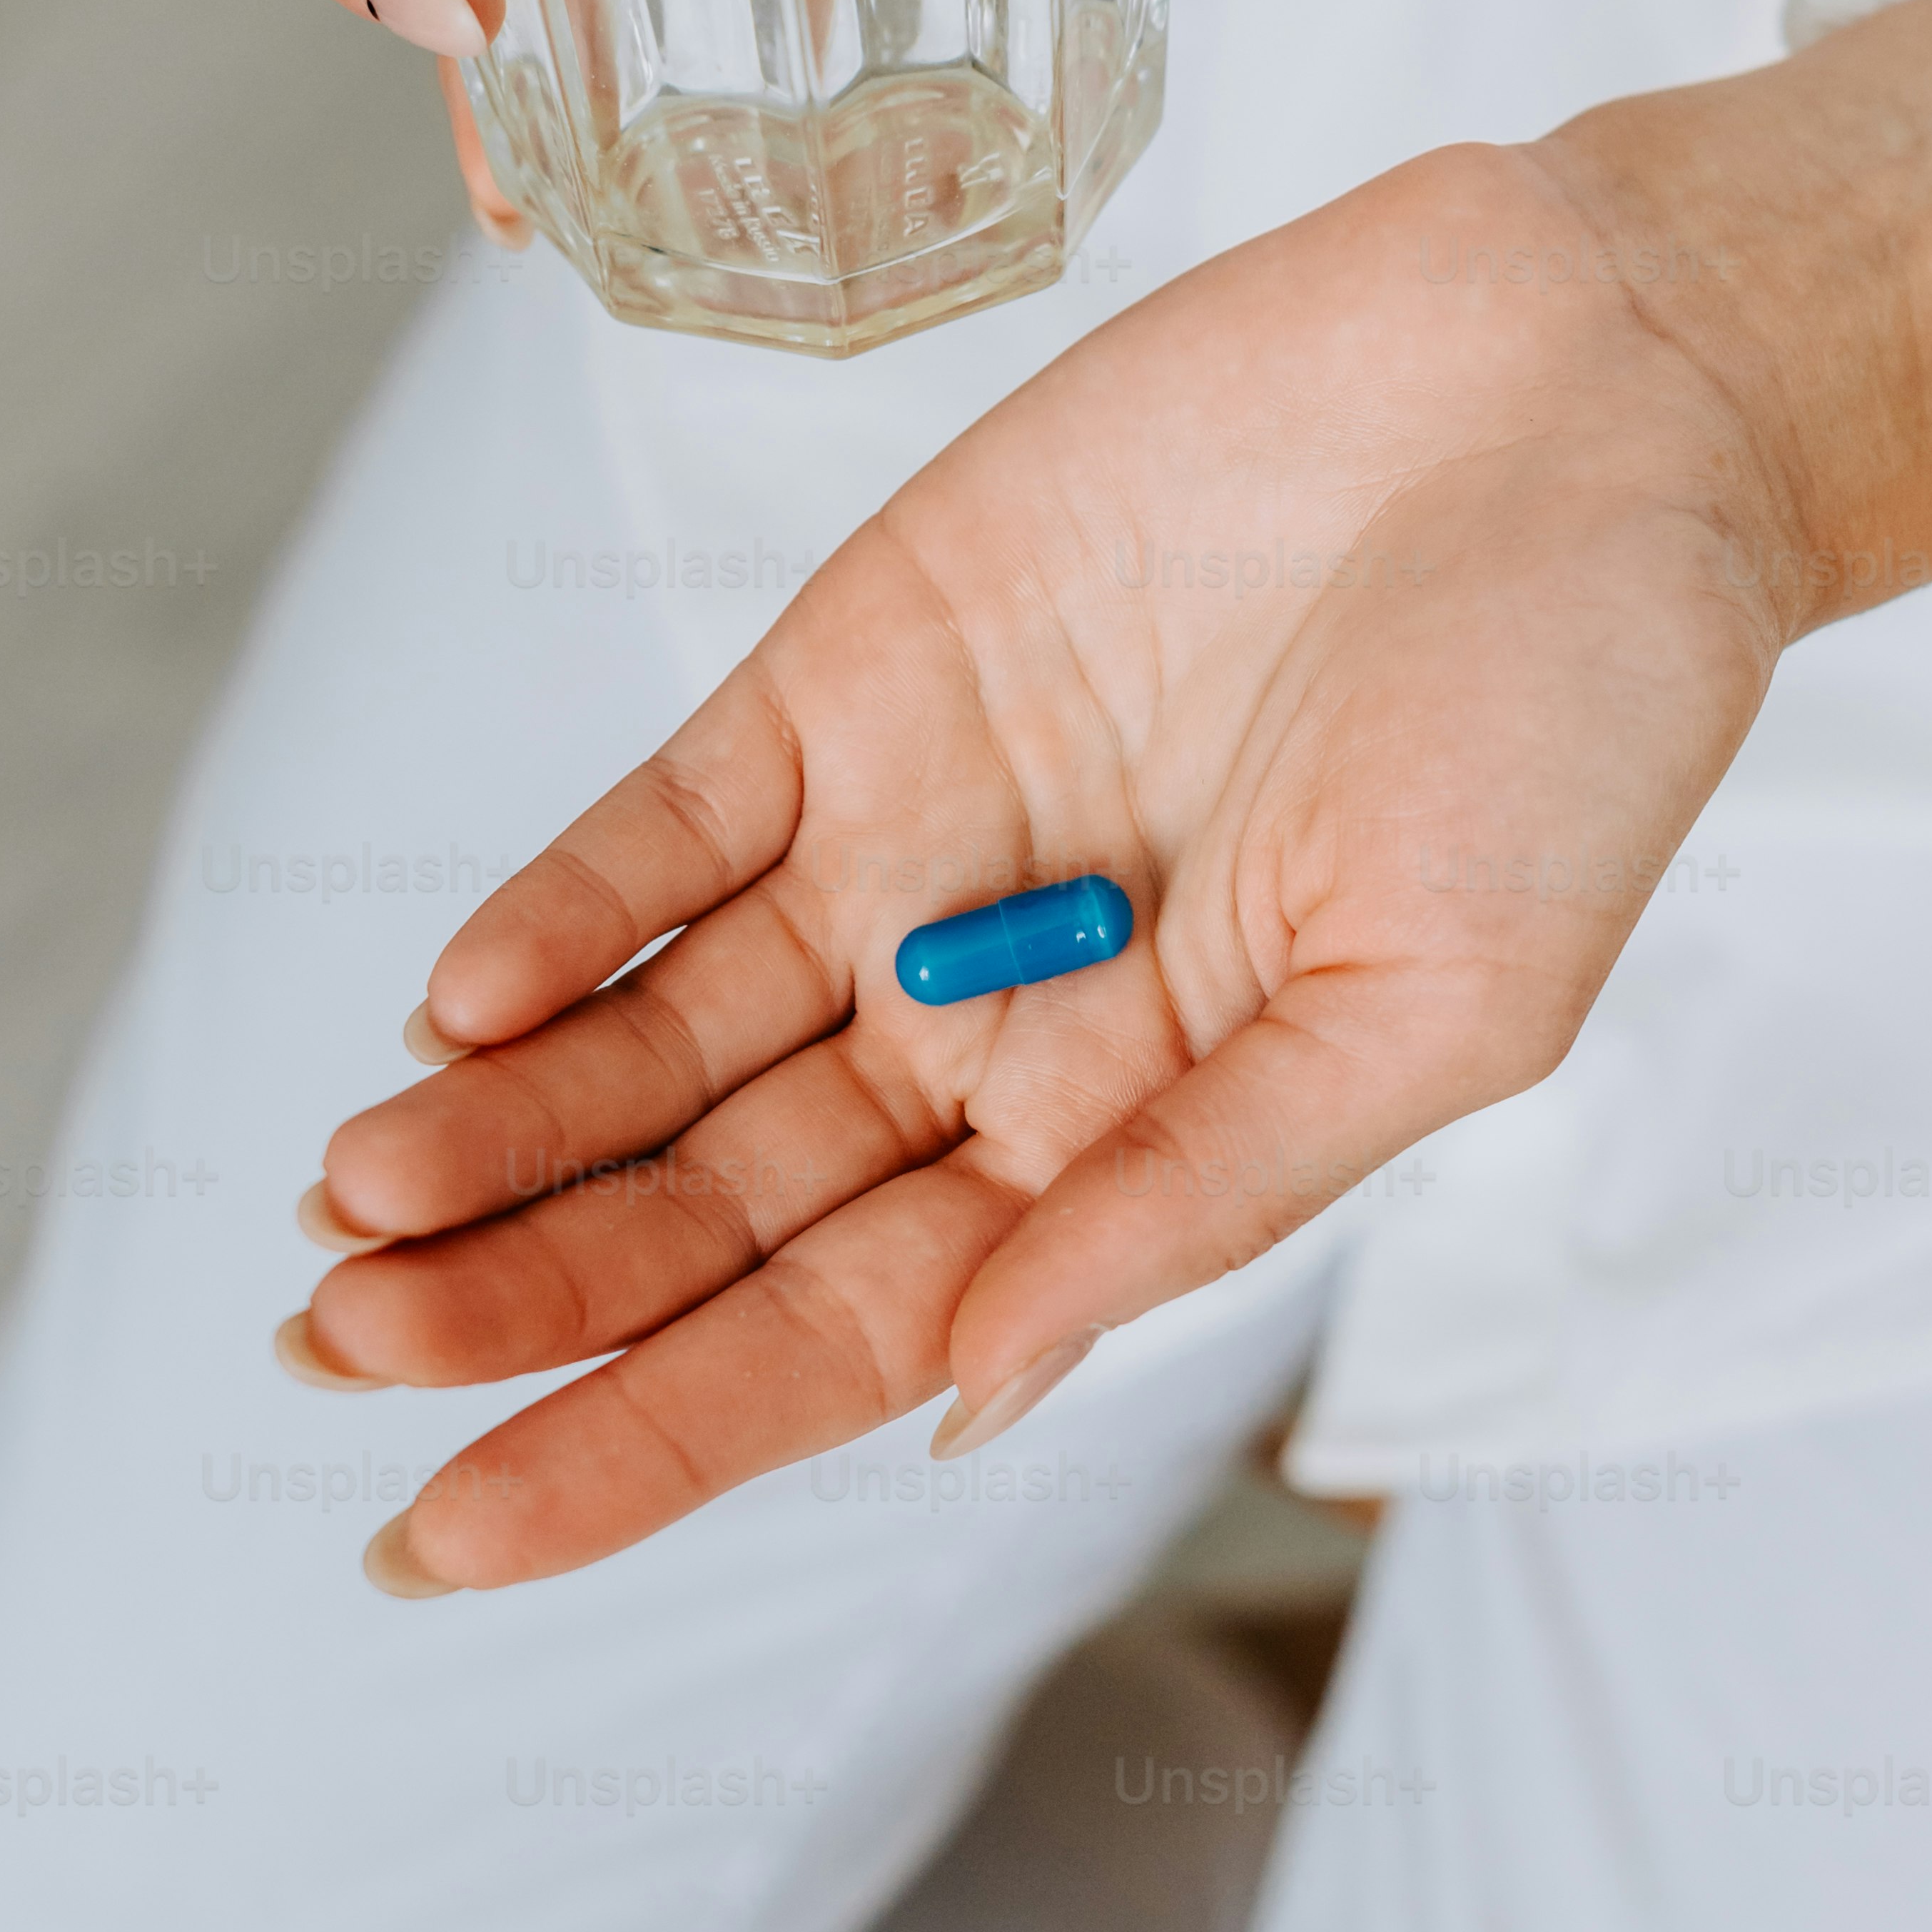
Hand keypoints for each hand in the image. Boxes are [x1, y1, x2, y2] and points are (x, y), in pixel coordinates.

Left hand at [295, 2, 1931, 1596]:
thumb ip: (1201, 1193)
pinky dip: (566, 907)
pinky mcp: (866, 661)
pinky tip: (461, 1004)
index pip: (844, 1333)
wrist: (1599, 396)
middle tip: (332, 1361)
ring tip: (347, 1211)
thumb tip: (984, 1395)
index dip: (647, 1438)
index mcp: (1129, 1133)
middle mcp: (992, 1010)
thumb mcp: (1440, 1007)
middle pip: (706, 1204)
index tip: (453, 1536)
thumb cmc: (1586, 718)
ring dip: (500, 1126)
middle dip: (523, 1296)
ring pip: (652, 1030)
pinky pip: (674, 814)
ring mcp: (916, 837)